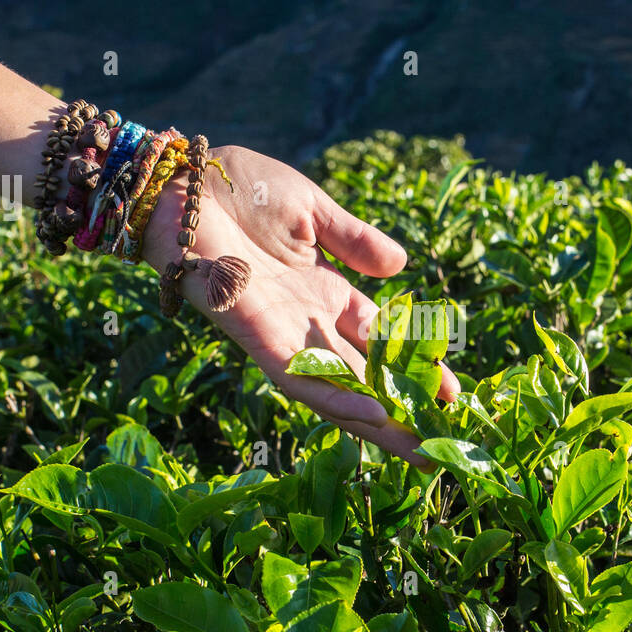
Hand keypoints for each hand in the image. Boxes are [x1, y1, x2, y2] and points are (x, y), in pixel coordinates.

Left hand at [142, 144, 459, 463]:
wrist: (180, 181)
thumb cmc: (238, 188)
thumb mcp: (311, 209)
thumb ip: (353, 240)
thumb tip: (401, 267)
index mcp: (324, 290)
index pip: (379, 338)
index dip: (414, 365)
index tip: (452, 392)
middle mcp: (305, 320)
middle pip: (363, 374)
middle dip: (402, 407)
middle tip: (444, 441)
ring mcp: (281, 332)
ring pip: (336, 389)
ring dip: (376, 421)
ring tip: (418, 449)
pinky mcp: (254, 336)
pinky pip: (300, 376)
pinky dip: (337, 397)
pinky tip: (374, 416)